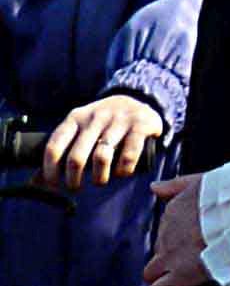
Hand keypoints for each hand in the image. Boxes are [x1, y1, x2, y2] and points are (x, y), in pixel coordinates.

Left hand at [42, 92, 164, 191]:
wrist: (137, 98)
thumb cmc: (100, 125)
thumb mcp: (77, 131)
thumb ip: (59, 155)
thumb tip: (33, 184)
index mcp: (75, 118)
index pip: (54, 147)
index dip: (50, 172)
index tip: (55, 185)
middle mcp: (95, 116)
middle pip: (76, 157)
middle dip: (74, 181)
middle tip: (76, 187)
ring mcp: (119, 119)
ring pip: (102, 157)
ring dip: (99, 179)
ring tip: (100, 181)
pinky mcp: (140, 125)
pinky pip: (128, 156)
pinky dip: (123, 171)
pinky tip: (122, 172)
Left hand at [144, 171, 212, 285]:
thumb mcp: (206, 181)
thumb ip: (178, 185)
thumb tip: (154, 187)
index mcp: (174, 209)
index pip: (164, 232)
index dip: (177, 243)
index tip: (192, 248)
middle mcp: (168, 232)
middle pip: (158, 253)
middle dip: (170, 261)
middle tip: (192, 268)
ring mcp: (172, 255)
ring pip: (152, 274)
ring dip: (163, 280)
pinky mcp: (181, 276)